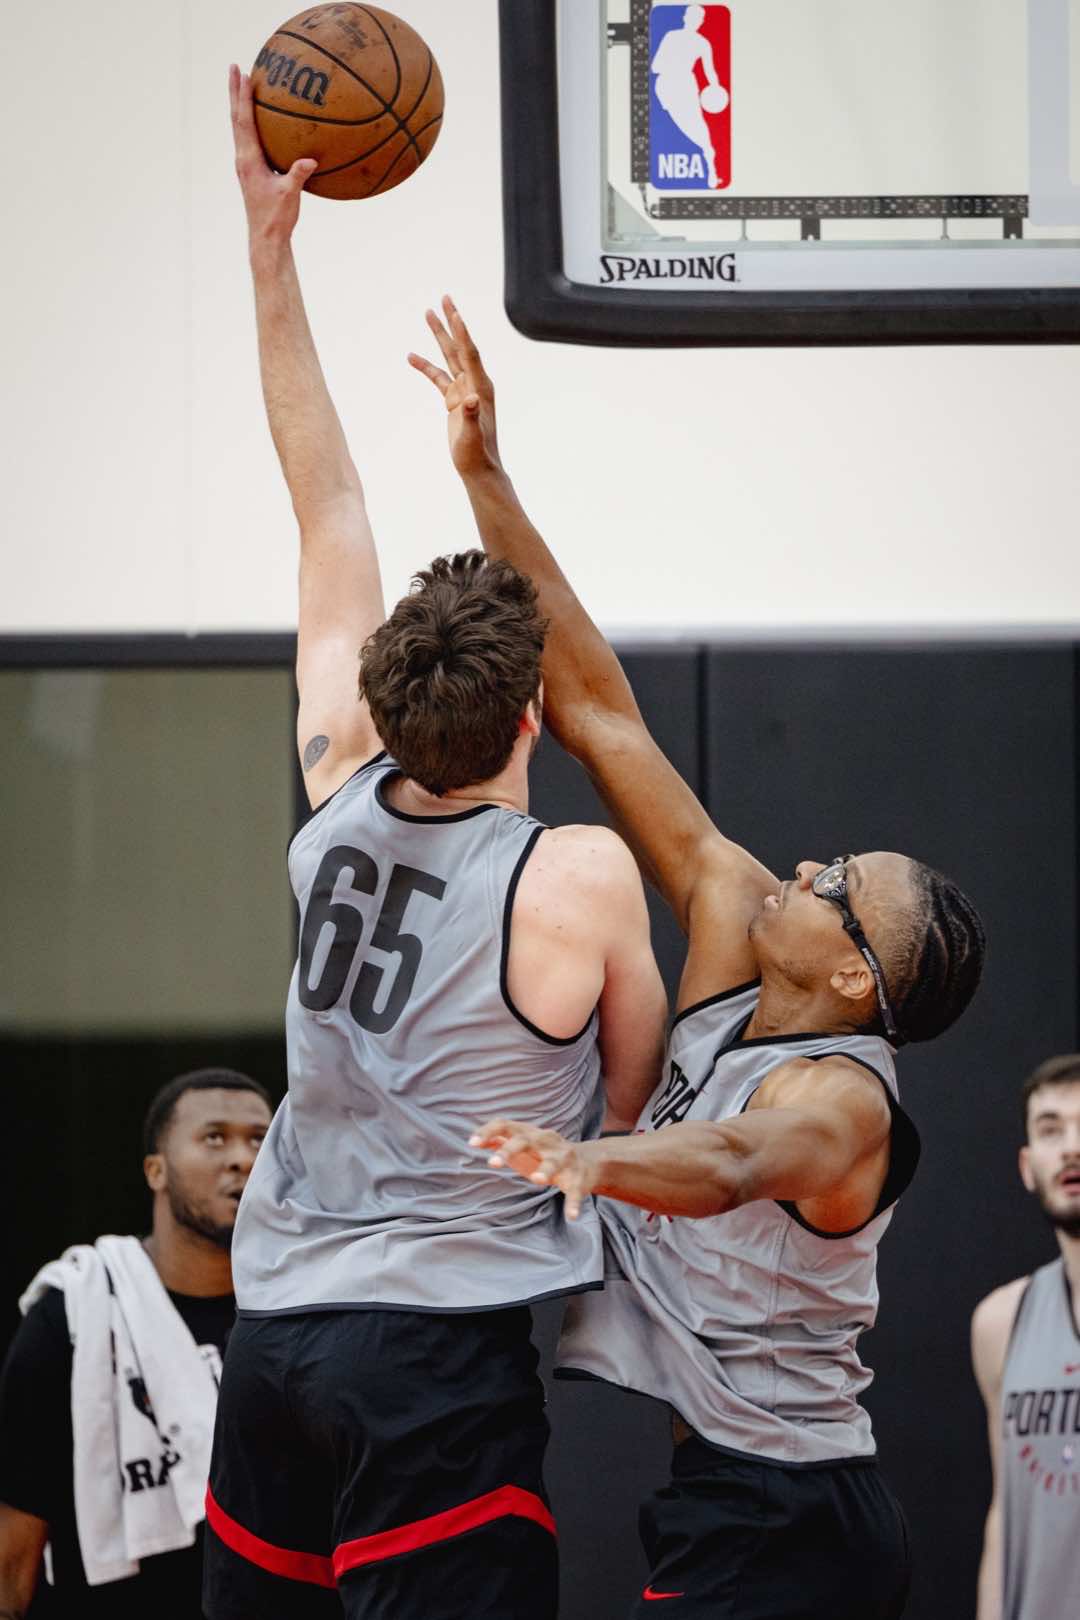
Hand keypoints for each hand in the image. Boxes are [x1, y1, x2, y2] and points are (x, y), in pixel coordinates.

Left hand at [229, 64, 316, 253]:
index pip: (243, 122)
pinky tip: (260, 117)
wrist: (265, 237)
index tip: (243, 74)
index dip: (243, 98)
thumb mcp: (290, 196)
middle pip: (235, 118)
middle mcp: (242, 158)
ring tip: (241, 84)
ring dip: (239, 104)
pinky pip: (248, 138)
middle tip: (234, 67)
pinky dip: (250, 121)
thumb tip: (311, 160)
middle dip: (235, 92)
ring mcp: (245, 164)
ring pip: (239, 127)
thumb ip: (298, 175)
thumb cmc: (277, 218)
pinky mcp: (250, 170)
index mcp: (248, 161)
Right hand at [408, 298, 501, 479]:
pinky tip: (411, 357)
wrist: (477, 468)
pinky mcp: (454, 399)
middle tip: (444, 298)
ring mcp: (463, 390)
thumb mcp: (473, 436)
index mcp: (480, 388)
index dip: (461, 332)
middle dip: (451, 323)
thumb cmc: (477, 453)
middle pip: (460, 347)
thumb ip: (472, 417)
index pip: (470, 354)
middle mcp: (474, 383)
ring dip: (438, 336)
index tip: (454, 311)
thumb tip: (469, 401)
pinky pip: (437, 377)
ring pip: (449, 357)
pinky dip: (425, 367)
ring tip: (428, 314)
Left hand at [469, 1120, 598, 1219]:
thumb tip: (475, 1140)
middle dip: (509, 1150)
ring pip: (554, 1162)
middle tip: (492, 1163)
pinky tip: (571, 1216)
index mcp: (530, 1133)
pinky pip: (575, 1191)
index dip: (488, 1132)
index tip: (472, 1143)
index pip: (505, 1125)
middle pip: (526, 1140)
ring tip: (536, 1180)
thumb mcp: (522, 1145)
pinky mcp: (578, 1179)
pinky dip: (573, 1203)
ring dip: (546, 1169)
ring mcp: (564, 1159)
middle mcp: (547, 1141)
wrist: (588, 1161)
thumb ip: (500, 1141)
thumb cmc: (545, 1154)